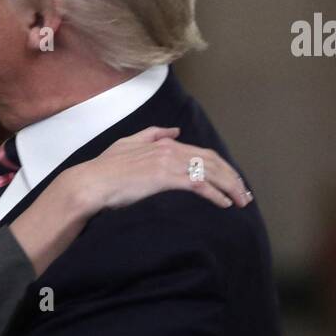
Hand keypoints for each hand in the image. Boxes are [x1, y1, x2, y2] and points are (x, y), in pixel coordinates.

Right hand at [76, 126, 251, 210]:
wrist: (91, 183)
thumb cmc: (104, 170)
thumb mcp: (127, 144)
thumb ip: (152, 134)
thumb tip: (174, 131)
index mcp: (163, 143)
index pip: (202, 152)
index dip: (221, 166)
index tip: (231, 180)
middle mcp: (170, 149)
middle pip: (212, 161)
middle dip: (232, 177)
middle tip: (244, 193)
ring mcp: (169, 163)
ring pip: (210, 172)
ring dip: (230, 187)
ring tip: (241, 200)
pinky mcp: (166, 178)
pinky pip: (199, 185)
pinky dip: (216, 194)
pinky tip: (224, 204)